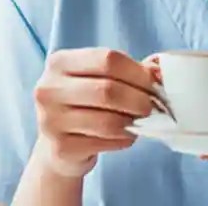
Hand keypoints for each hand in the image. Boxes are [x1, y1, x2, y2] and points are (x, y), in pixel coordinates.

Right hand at [31, 48, 159, 177]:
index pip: (108, 59)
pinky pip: (106, 142)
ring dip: (133, 121)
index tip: (153, 82)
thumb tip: (159, 71)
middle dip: (139, 99)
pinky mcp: (61, 148)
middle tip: (152, 105)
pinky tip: (125, 135)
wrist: (58, 144)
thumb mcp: (100, 78)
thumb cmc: (85, 102)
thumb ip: (128, 70)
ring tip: (139, 120)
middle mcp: (48, 90)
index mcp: (59, 62)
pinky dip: (124, 138)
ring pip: (108, 121)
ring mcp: (50, 120)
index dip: (138, 72)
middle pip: (108, 90)